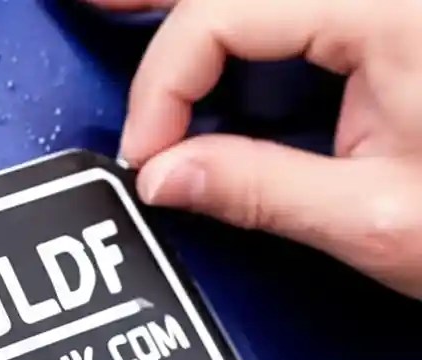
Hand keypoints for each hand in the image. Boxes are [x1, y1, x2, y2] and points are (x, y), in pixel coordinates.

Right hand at [93, 0, 421, 298]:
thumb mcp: (375, 217)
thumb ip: (259, 190)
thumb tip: (162, 176)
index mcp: (385, 13)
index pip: (220, 15)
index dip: (162, 85)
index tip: (148, 153)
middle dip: (152, 5)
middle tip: (88, 9)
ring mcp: (391, 7)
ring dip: (188, 9)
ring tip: (119, 10)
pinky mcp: (395, 30)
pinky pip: (293, 12)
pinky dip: (233, 21)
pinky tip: (200, 43)